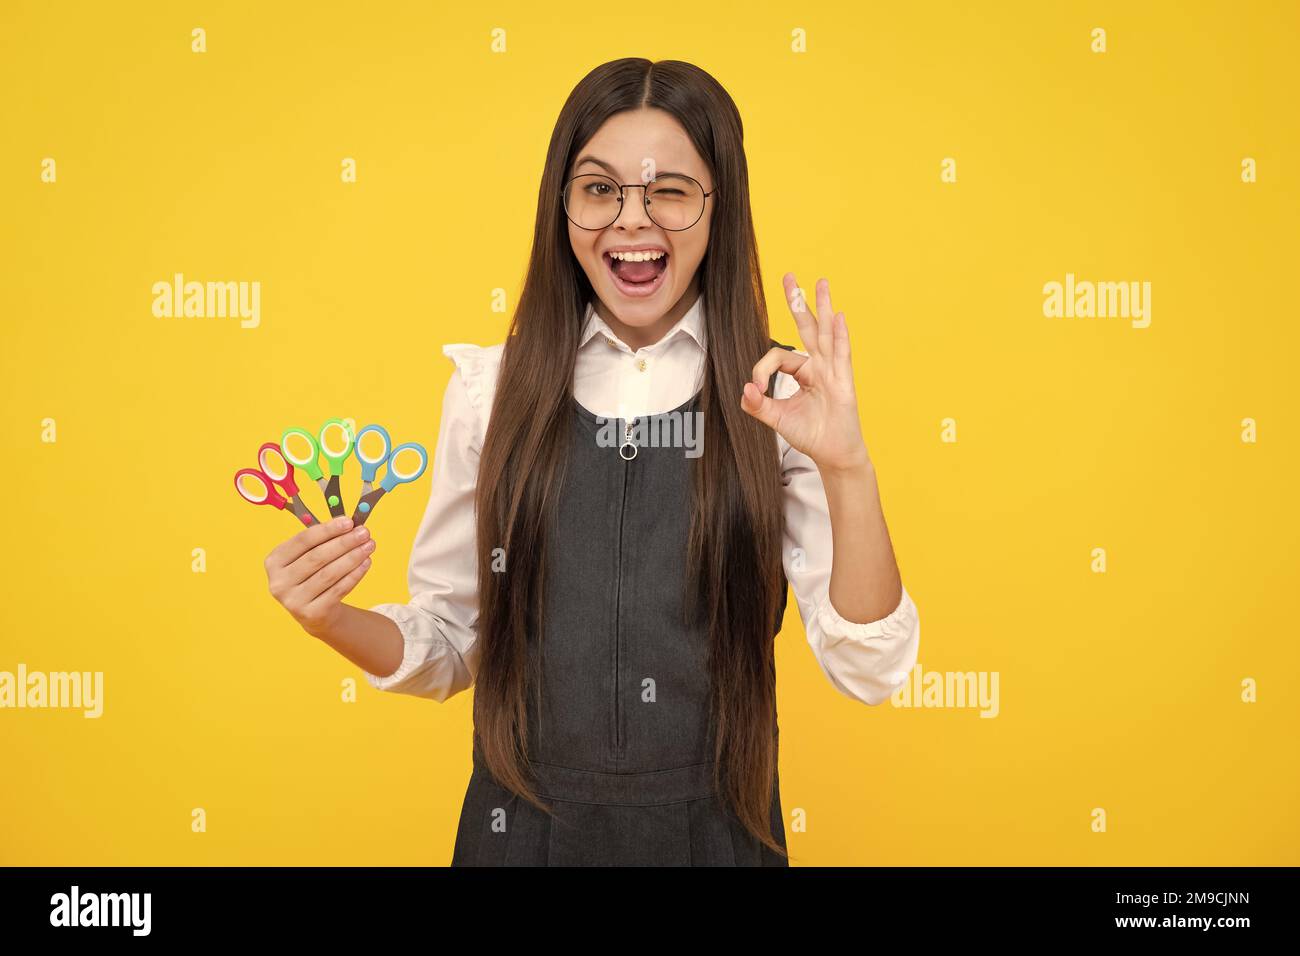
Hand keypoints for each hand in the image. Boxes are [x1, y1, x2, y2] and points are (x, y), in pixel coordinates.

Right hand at [264, 516, 376, 637]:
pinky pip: (338, 590)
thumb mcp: (308, 557)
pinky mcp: (311, 613)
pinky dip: (354, 575)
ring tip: (369, 546)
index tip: (349, 521)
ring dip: (352, 557)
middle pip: (317, 557)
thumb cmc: (312, 576)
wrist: (314, 613)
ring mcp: (293, 600)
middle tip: (364, 533)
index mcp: (274, 561)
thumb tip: (350, 524)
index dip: (327, 530)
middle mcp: (279, 582)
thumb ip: (324, 540)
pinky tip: (366, 563)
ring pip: (329, 574)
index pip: (302, 540)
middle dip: (344, 542)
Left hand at [741, 273, 870, 472]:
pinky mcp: (843, 381)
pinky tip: (838, 317)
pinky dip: (839, 335)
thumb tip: (744, 390)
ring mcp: (832, 370)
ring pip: (824, 333)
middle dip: (797, 301)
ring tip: (820, 282)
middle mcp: (818, 365)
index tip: (756, 389)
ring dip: (822, 307)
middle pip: (806, 327)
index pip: (778, 356)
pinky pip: (841, 354)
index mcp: (803, 371)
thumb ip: (758, 405)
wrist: (831, 453)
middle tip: (789, 276)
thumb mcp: (776, 418)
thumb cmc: (809, 434)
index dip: (761, 369)